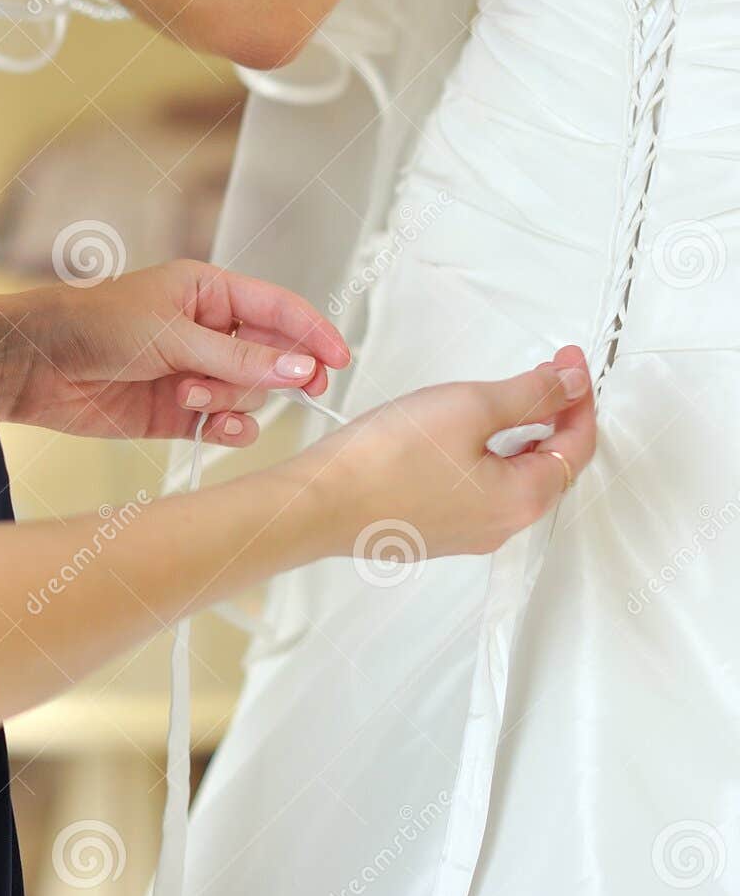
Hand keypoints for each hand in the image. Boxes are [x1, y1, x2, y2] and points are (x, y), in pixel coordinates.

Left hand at [0, 260, 351, 443]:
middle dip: (273, 373)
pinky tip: (208, 428)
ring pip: (248, 396)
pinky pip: (223, 424)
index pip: (279, 309)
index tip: (338, 359)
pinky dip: (225, 429)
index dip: (313, 333)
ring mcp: (193, 373)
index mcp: (208, 292)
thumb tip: (297, 368)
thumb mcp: (171, 334)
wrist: (34, 365)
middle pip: (271, 357)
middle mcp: (206, 331)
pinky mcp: (175, 412)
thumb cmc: (91, 325)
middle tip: (295, 387)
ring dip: (231, 402)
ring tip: (189, 397)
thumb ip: (237, 357)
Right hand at [289, 347, 598, 559]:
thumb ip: (530, 395)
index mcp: (522, 500)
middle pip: (549, 466)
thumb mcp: (468, 407)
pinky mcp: (432, 529)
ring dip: (519, 437)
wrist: (316, 504)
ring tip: (503, 400)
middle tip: (545, 373)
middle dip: (553, 416)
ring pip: (511, 480)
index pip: (576, 444)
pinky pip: (477, 491)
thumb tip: (573, 386)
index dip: (579, 396)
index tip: (568, 362)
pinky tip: (461, 436)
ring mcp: (465, 534)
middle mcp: (501, 527)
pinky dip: (486, 458)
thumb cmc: (384, 462)